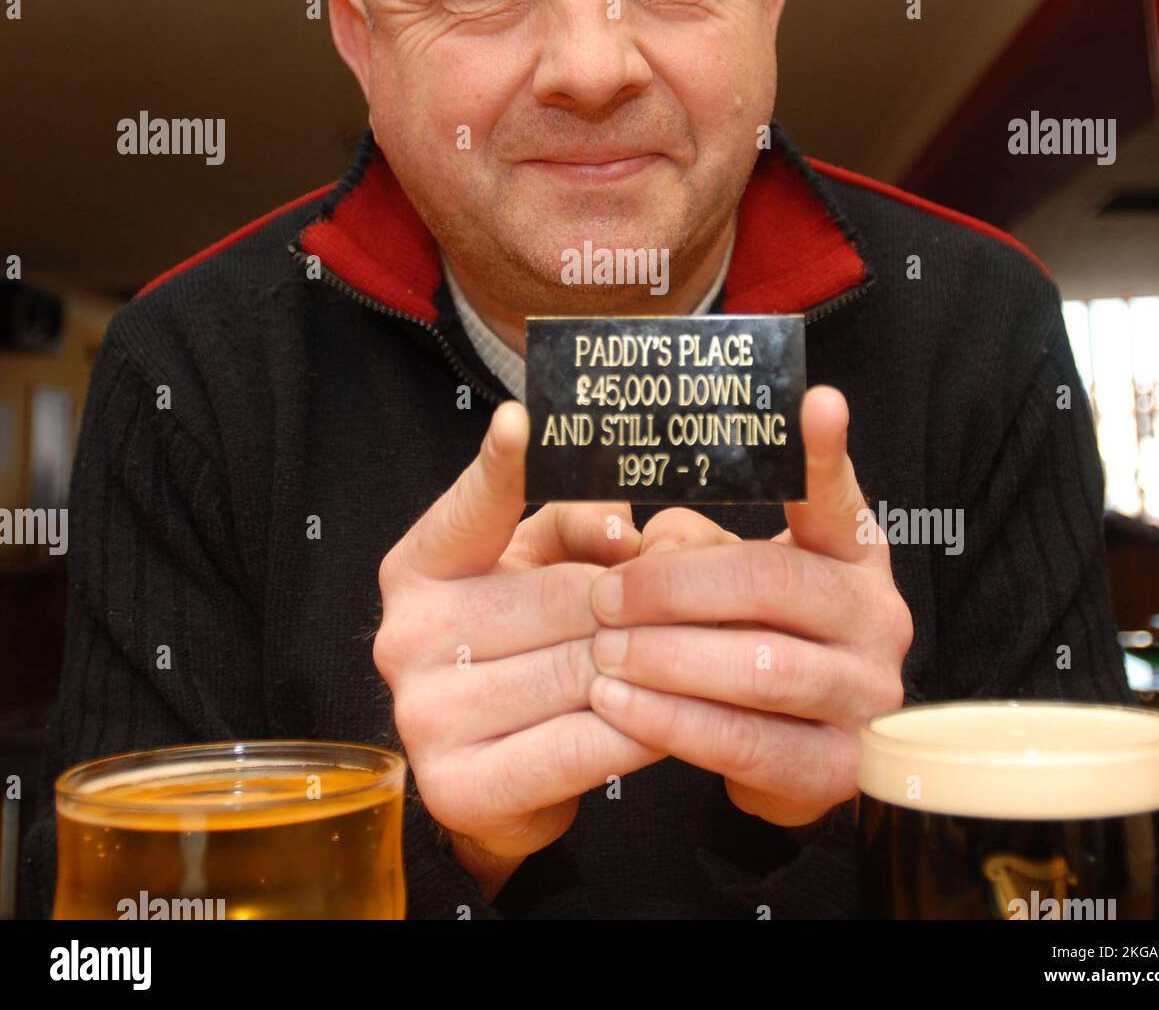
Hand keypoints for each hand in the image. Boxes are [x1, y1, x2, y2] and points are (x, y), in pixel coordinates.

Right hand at [373, 401, 663, 894]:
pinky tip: (673, 718)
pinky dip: (640, 729)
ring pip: (584, 671)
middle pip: (566, 599)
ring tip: (704, 660)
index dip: (503, 467)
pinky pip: (584, 745)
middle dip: (640, 604)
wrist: (497, 781)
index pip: (472, 510)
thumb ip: (573, 526)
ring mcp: (426, 715)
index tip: (522, 420)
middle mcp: (406, 636)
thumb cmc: (528, 646)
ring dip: (654, 666)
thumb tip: (621, 528)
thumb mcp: (540, 568)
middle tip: (703, 608)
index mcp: (419, 568)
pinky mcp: (461, 787)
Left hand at [587, 385, 913, 828]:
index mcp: (851, 553)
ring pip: (762, 668)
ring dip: (668, 659)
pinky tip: (620, 708)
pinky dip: (676, 724)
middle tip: (603, 597)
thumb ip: (690, 543)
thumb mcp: (722, 574)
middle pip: (775, 583)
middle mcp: (875, 616)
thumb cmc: (744, 636)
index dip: (823, 454)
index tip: (815, 400)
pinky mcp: (836, 766)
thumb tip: (644, 537)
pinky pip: (749, 743)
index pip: (836, 498)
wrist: (785, 750)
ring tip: (602, 652)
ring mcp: (866, 694)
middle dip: (676, 590)